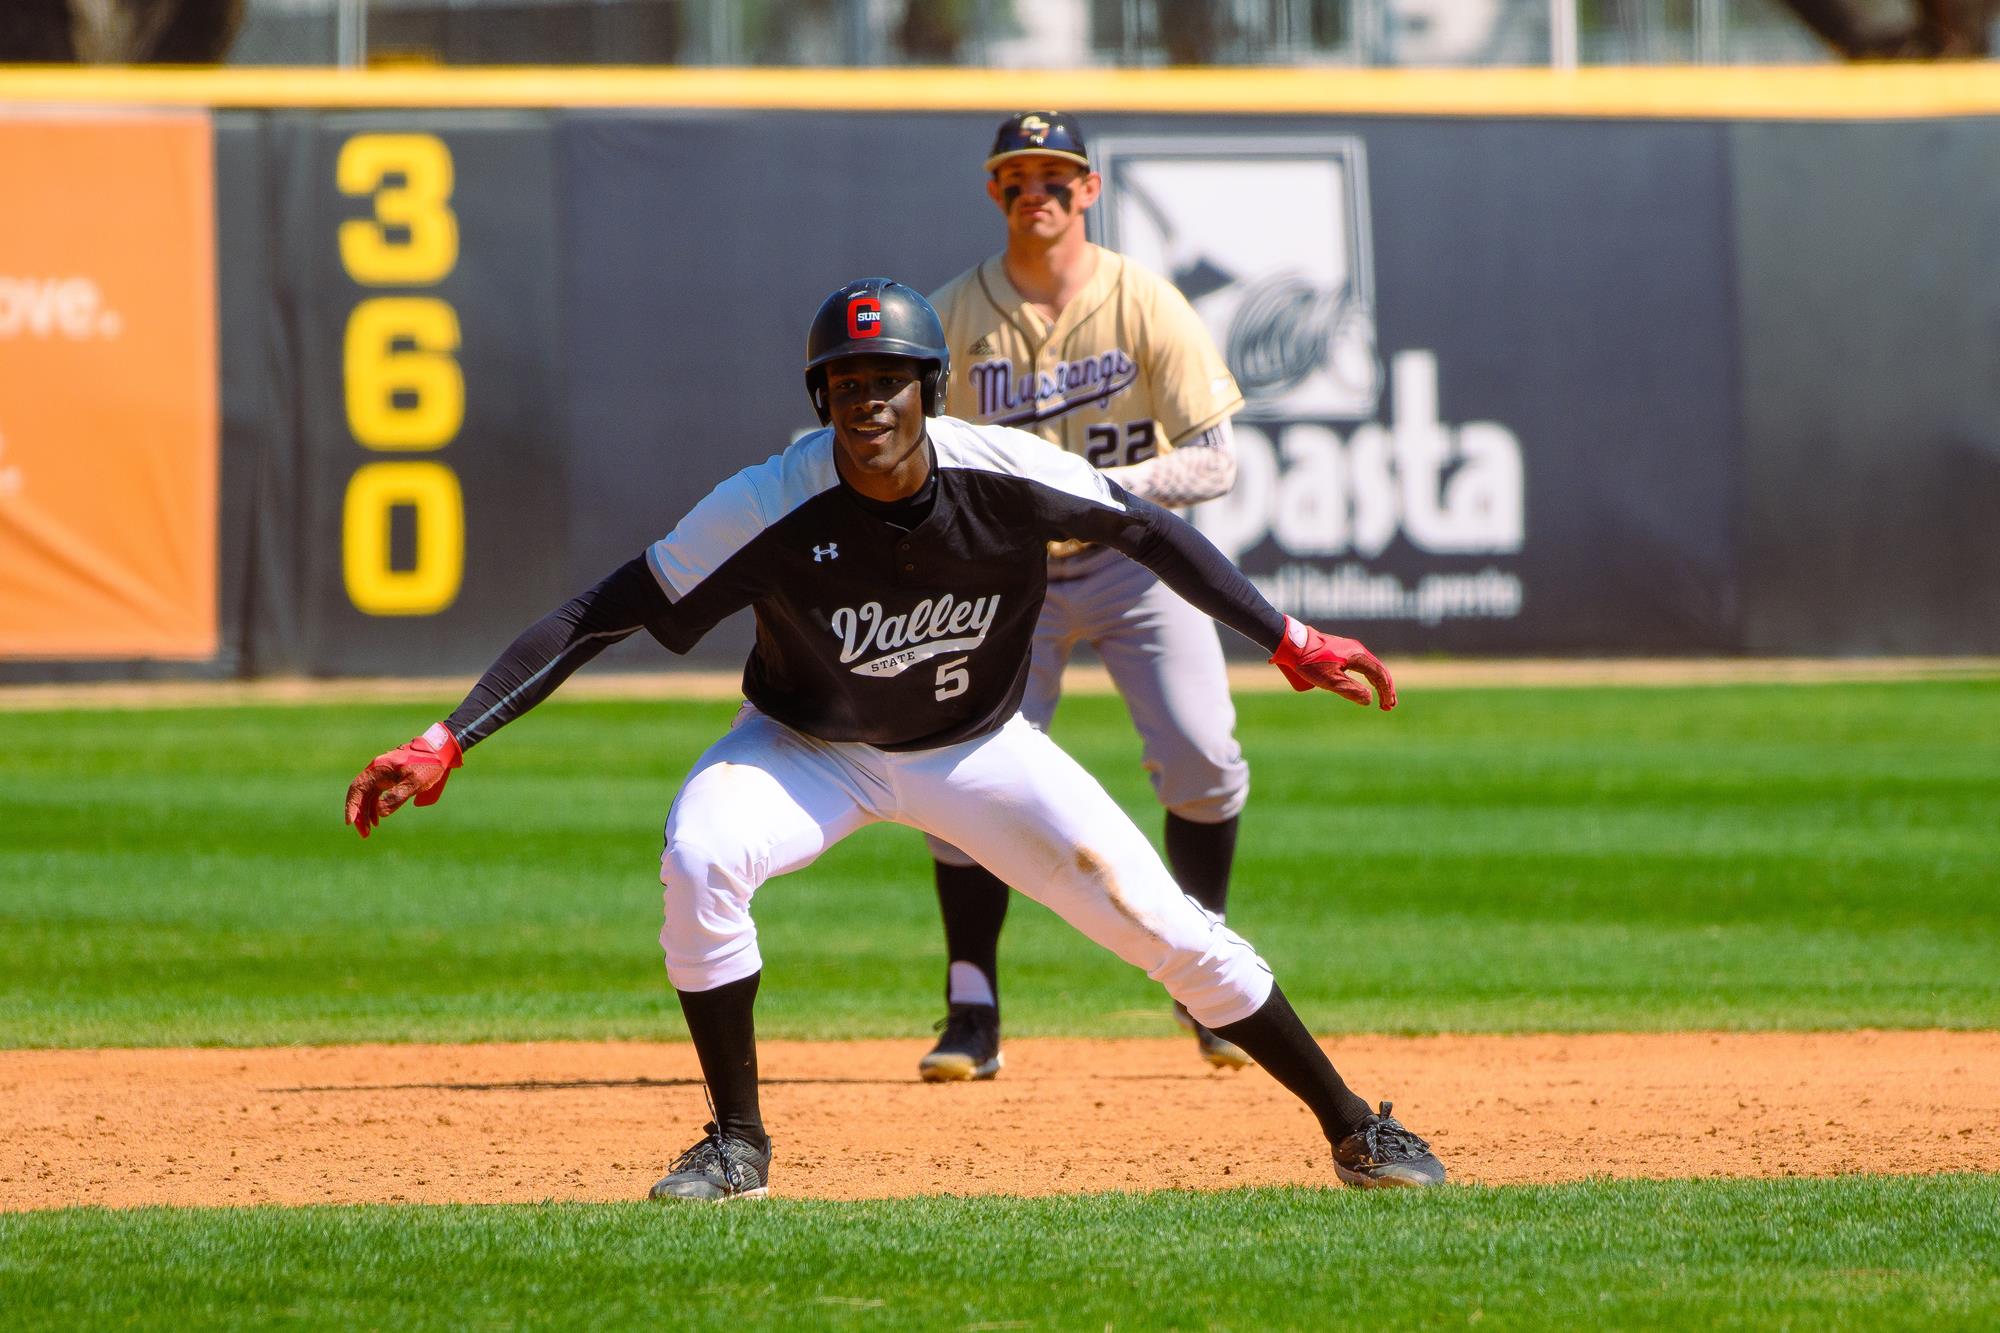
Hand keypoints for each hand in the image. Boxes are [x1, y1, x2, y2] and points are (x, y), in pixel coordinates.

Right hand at [344, 723, 462, 838]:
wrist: (439, 751)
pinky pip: (376, 793)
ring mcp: (382, 773)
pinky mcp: (389, 777)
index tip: (350, 822)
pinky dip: (375, 806)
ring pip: (367, 795)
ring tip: (368, 831)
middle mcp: (376, 770)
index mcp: (378, 769)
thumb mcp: (414, 782)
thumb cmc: (427, 765)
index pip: (357, 788)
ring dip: (366, 813)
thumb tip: (379, 813)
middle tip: (363, 833)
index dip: (352, 806)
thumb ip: (397, 796)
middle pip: (360, 794)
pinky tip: (377, 818)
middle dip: (359, 814)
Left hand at [1269, 616, 1396, 709]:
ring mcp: (1349, 649)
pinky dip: (1368, 676)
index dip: (1386, 691)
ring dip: (1377, 683)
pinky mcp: (1341, 651)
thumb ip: (1351, 690)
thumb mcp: (1330, 680)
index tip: (1388, 706)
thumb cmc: (1310, 662)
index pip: (1379, 674)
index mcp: (1358, 656)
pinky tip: (1367, 684)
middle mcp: (1357, 650)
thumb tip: (1370, 699)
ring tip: (1381, 698)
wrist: (1293, 644)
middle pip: (1378, 670)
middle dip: (1385, 688)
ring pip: (1370, 667)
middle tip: (1389, 705)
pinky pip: (1361, 665)